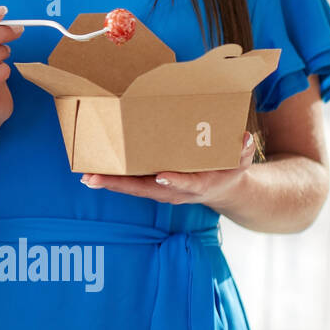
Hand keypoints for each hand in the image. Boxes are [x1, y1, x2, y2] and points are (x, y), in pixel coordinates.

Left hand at [79, 132, 256, 208]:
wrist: (221, 189)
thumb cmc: (228, 171)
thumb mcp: (240, 161)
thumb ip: (241, 150)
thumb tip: (242, 137)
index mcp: (197, 184)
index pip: (186, 183)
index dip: (175, 181)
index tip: (162, 175)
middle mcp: (174, 191)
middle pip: (145, 189)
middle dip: (120, 184)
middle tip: (94, 178)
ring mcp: (160, 191)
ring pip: (132, 188)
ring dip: (109, 182)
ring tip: (86, 175)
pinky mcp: (151, 186)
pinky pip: (129, 184)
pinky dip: (111, 179)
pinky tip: (92, 172)